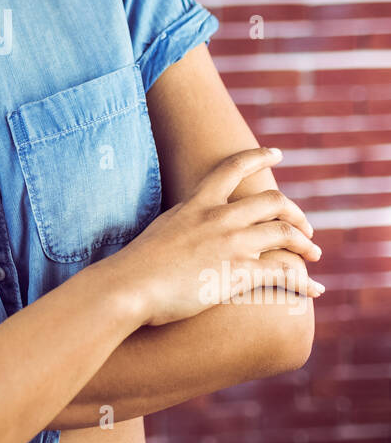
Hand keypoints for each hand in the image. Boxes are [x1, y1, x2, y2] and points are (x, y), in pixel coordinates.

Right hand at [102, 147, 324, 327]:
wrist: (128, 286)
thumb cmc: (135, 265)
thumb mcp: (161, 230)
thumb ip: (182, 224)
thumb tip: (185, 230)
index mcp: (197, 203)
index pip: (233, 167)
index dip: (259, 156)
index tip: (277, 153)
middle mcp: (218, 217)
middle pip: (273, 201)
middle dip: (296, 213)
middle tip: (306, 228)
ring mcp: (230, 243)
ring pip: (285, 232)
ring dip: (306, 243)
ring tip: (313, 254)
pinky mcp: (237, 273)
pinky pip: (284, 272)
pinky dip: (304, 280)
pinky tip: (314, 289)